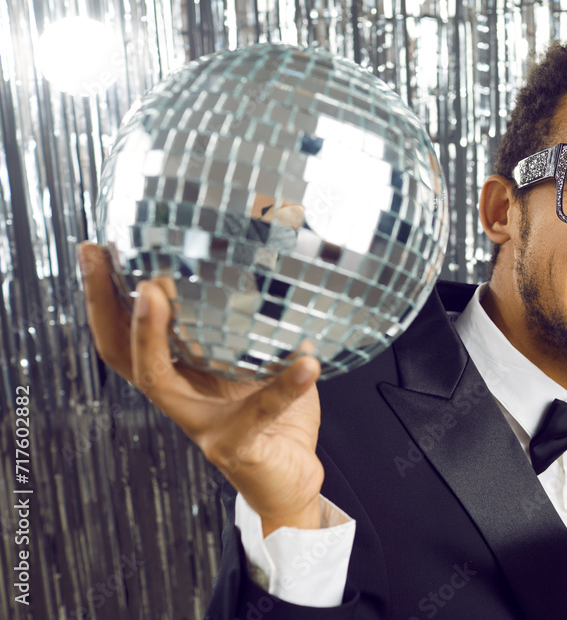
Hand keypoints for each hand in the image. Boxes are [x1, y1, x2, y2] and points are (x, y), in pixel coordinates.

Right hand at [78, 241, 325, 534]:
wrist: (292, 479)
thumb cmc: (275, 420)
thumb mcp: (259, 365)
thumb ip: (255, 329)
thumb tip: (270, 268)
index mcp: (184, 375)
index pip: (130, 334)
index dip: (107, 296)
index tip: (96, 251)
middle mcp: (181, 399)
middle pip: (123, 354)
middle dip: (106, 306)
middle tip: (102, 261)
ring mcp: (201, 425)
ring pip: (159, 381)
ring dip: (153, 335)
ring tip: (158, 294)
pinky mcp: (234, 446)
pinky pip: (257, 412)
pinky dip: (285, 387)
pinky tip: (307, 364)